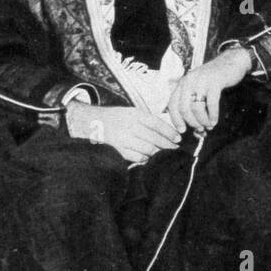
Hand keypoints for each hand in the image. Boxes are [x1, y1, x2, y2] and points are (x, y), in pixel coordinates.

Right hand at [65, 102, 180, 165]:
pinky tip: (148, 158)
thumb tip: (167, 131)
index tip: (178, 138)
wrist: (91, 122)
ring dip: (158, 153)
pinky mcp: (118, 150)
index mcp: (135, 114)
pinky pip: (136, 157)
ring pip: (147, 149)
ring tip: (164, 155)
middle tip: (175, 149)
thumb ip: (147, 120)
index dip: (170, 132)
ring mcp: (124, 139)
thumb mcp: (131, 112)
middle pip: (154, 138)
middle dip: (167, 145)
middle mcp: (130, 126)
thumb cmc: (116, 117)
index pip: (157, 124)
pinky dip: (144, 159)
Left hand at [167, 47, 252, 131]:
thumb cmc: (214, 78)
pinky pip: (211, 103)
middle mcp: (189, 81)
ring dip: (203, 120)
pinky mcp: (215, 82)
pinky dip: (213, 115)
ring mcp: (201, 81)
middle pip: (184, 108)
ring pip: (197, 108)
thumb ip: (192, 100)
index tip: (182, 130)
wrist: (230, 61)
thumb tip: (192, 124)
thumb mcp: (198, 85)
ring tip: (209, 125)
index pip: (172, 104)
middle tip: (199, 128)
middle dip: (191, 122)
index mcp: (183, 83)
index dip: (176, 120)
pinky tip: (215, 120)